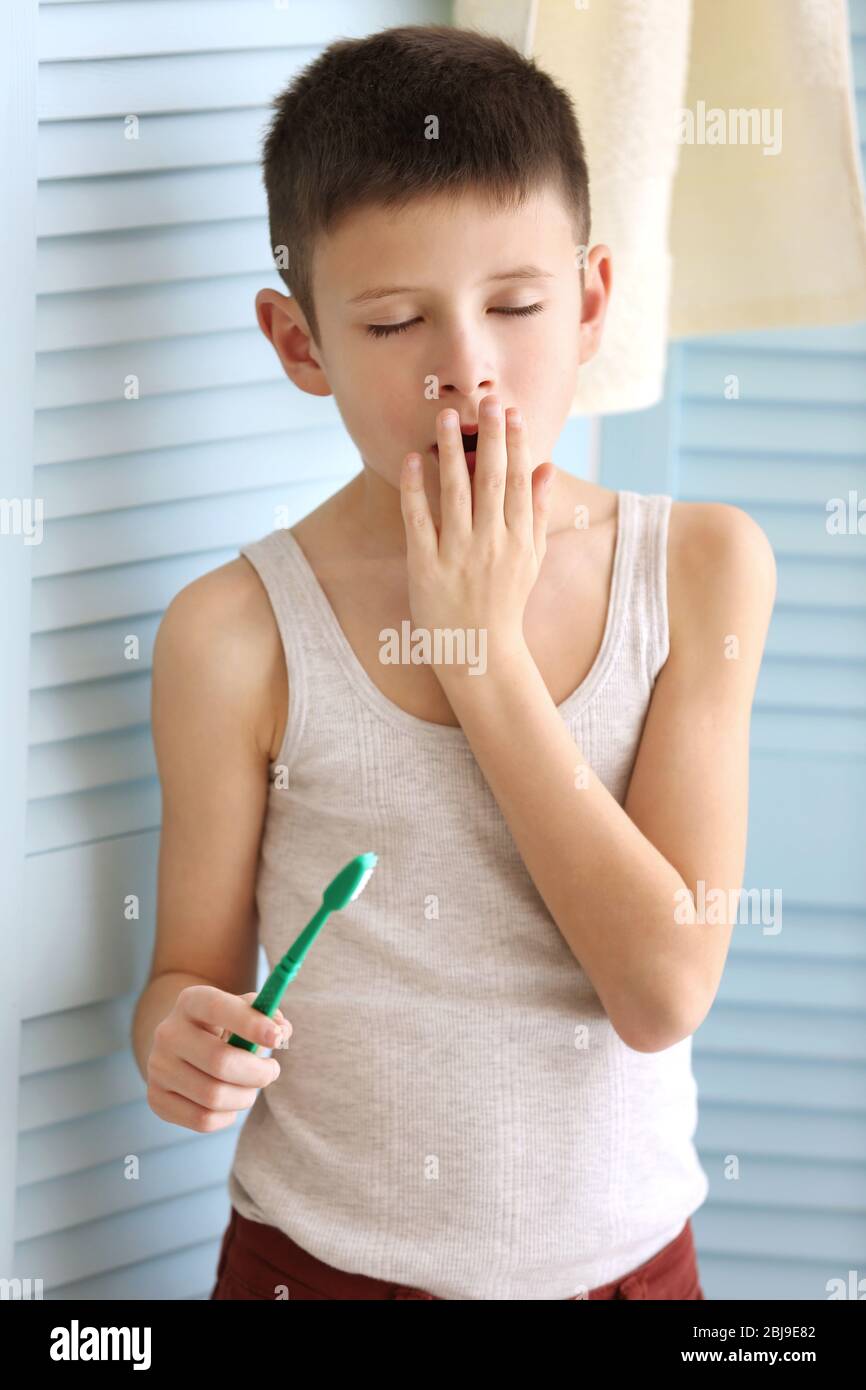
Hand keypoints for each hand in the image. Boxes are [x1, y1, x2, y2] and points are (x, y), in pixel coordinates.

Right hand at [146, 986, 291, 1132]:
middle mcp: (168, 1032)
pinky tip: (229, 1102)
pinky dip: (227, 1116)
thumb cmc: (224, 1027)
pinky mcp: (156, 1098)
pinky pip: (202, 1120)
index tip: (277, 1039)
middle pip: (220, 1062)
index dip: (251, 1024)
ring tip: (250, 1087)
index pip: (219, 1008)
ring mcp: (157, 1067)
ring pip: (213, 1097)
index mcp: (192, 1001)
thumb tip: (281, 1031)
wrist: (183, 1047)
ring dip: (245, 1097)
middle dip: (257, 1073)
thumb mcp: (243, 1010)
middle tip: (271, 1071)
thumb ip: (267, 1014)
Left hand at [398, 395, 554, 664]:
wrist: (480, 651)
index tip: (511, 412)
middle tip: (486, 399)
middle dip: (489, 438)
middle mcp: (491, 543)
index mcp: (518, 539)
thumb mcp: (531, 559)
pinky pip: (419, 521)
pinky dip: (415, 490)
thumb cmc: (505, 601)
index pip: (518, 482)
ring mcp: (458, 555)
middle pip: (491, 480)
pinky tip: (412, 460)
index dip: (516, 444)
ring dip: (450, 452)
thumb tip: (547, 467)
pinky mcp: (426, 567)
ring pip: (455, 493)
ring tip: (445, 416)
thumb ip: (537, 512)